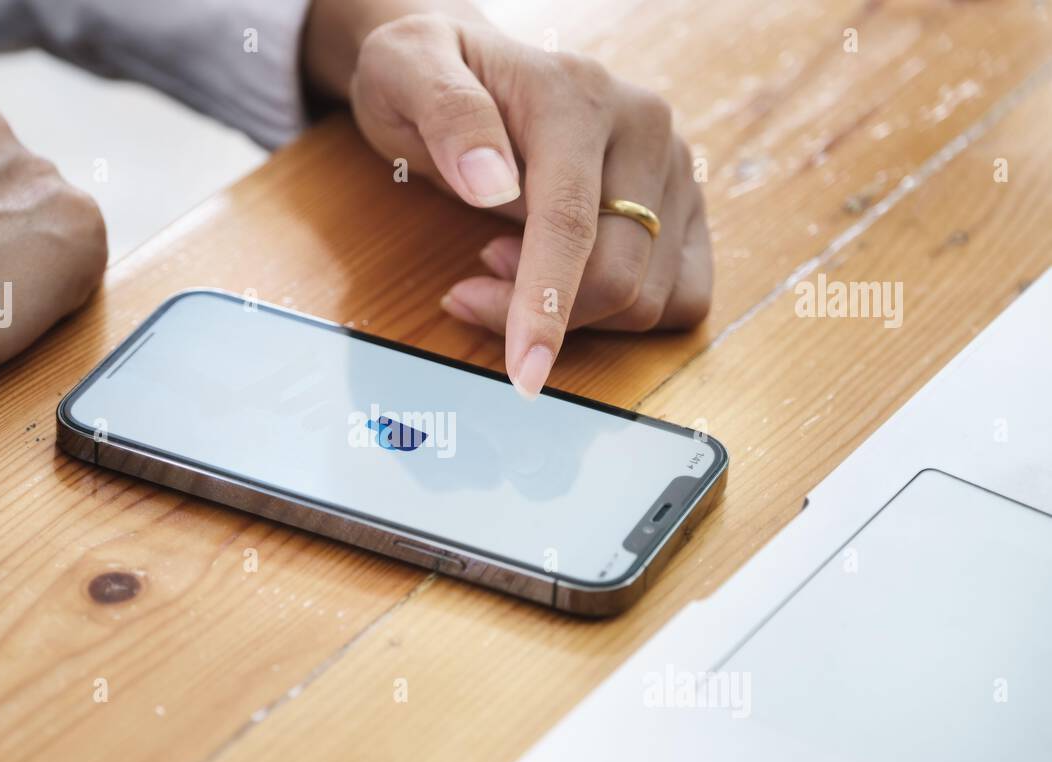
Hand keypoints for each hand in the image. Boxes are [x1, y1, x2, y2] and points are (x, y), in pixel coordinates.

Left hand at [304, 5, 710, 397]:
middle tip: (470, 289)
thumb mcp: (405, 71)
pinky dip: (621, 316)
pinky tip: (568, 282)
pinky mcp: (684, 205)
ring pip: (649, 297)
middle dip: (541, 313)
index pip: (572, 222)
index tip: (525, 373)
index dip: (545, 306)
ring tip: (507, 260)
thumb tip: (492, 182)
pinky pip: (682, 297)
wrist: (468, 61)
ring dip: (575, 313)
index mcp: (576, 96)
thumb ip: (448, 115)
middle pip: (618, 274)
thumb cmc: (430, 70)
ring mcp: (673, 167)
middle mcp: (642, 126)